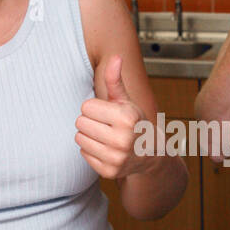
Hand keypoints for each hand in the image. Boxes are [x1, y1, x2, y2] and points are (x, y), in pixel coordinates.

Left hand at [76, 55, 149, 179]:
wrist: (150, 155)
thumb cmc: (134, 123)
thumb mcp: (126, 101)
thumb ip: (115, 80)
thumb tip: (115, 57)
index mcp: (127, 118)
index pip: (85, 107)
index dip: (95, 108)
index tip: (108, 113)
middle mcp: (122, 139)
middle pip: (80, 123)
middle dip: (90, 121)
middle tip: (106, 126)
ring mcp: (115, 158)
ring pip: (79, 139)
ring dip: (88, 136)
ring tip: (105, 136)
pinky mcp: (108, 172)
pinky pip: (83, 154)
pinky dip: (91, 151)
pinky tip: (106, 149)